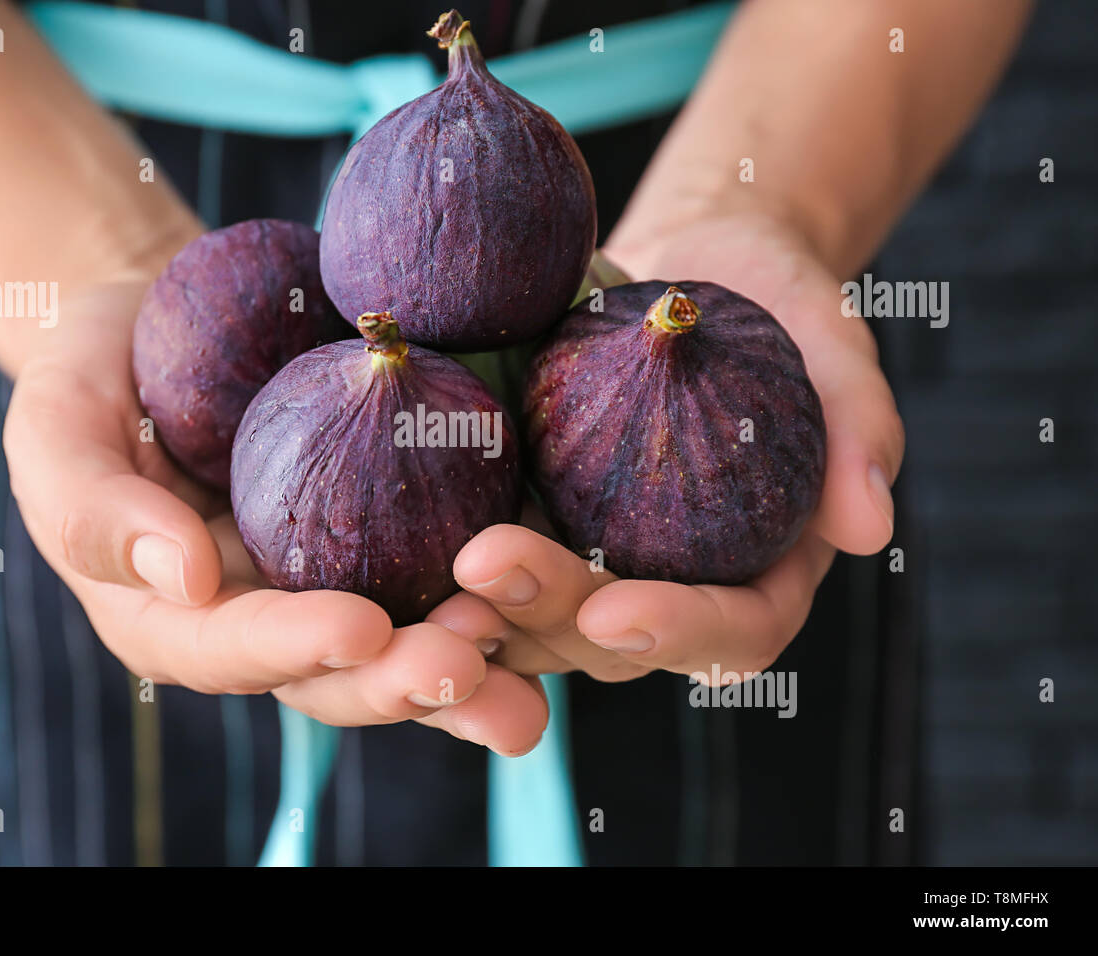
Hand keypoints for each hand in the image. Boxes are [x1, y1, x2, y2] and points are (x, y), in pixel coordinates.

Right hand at [3, 278, 547, 753]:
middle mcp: (269, 621)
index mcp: (180, 618)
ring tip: (528, 658)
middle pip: (339, 674)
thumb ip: (94, 510)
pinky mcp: (395, 535)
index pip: (235, 650)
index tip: (360, 630)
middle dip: (404, 680)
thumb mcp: (57, 429)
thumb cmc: (96, 375)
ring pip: (411, 642)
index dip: (294, 649)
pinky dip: (507, 587)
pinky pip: (453, 572)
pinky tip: (560, 581)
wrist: (167, 321)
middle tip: (469, 665)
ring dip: (473, 659)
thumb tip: (188, 578)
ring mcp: (337, 582)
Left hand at [430, 210, 903, 679]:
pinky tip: (387, 531)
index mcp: (752, 573)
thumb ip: (859, 428)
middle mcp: (662, 589)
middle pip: (608, 639)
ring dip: (475, 604)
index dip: (674, 634)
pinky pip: (475, 558)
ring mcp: (584, 562)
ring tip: (423, 565)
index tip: (617, 612)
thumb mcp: (832, 344)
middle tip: (485, 566)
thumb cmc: (773, 307)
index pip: (728, 631)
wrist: (683, 271)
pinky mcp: (521, 520)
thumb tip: (869, 526)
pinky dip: (434, 558)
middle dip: (548, 612)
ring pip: (528, 615)